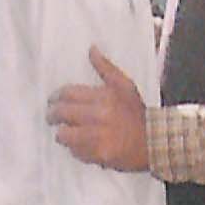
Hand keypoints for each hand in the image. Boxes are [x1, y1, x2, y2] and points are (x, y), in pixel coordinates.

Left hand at [48, 48, 150, 169]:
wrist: (153, 141)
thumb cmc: (136, 113)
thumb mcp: (124, 86)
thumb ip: (105, 68)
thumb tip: (91, 49)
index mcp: (103, 97)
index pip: (68, 94)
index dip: (56, 97)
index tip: (53, 100)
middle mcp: (97, 116)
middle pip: (62, 113)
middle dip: (52, 115)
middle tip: (51, 117)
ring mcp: (96, 137)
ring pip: (64, 134)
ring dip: (62, 133)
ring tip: (64, 133)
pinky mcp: (97, 155)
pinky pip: (75, 151)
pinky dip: (75, 149)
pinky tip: (80, 145)